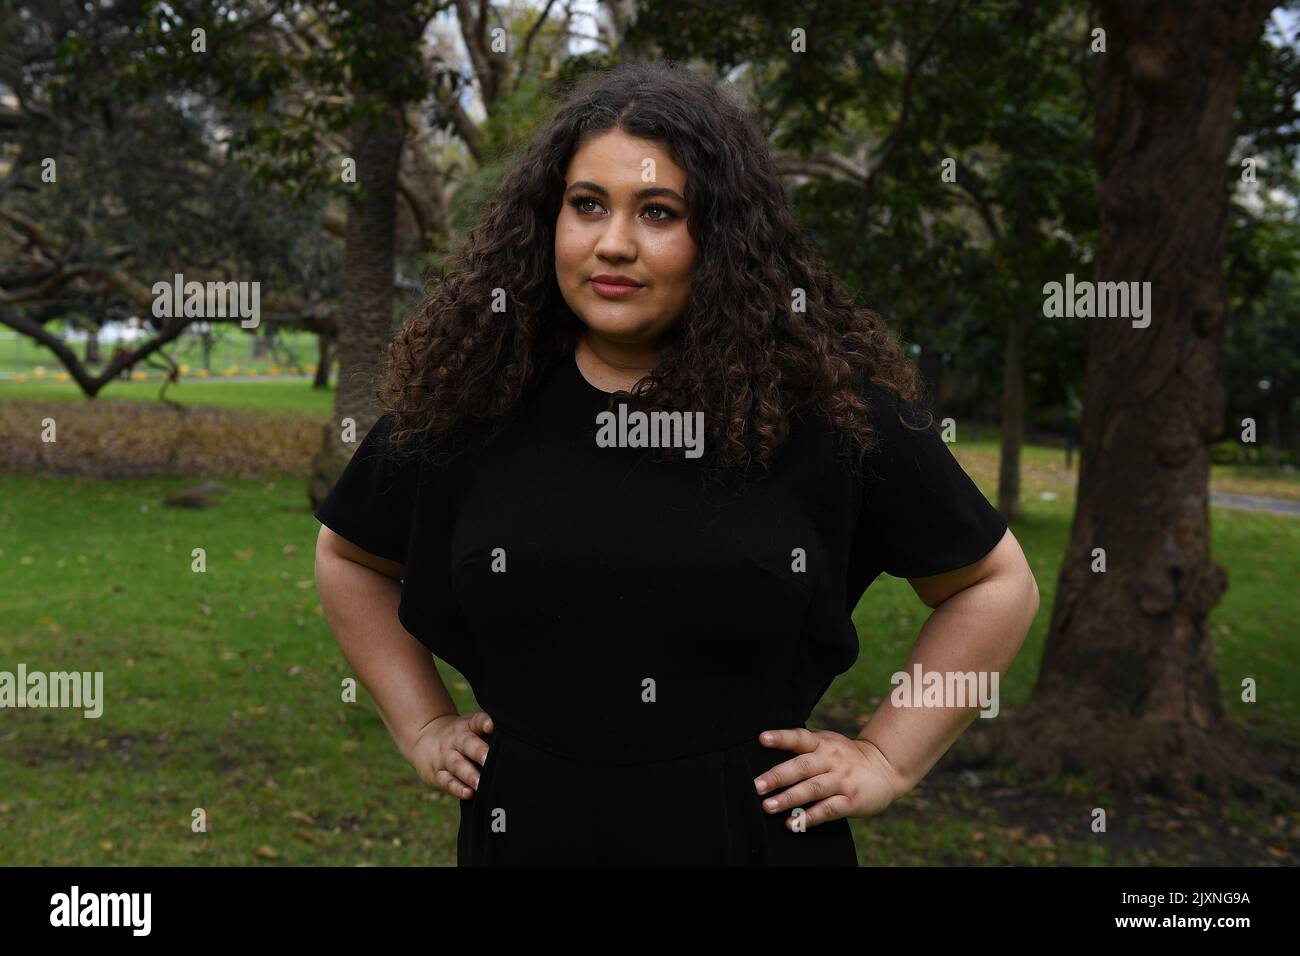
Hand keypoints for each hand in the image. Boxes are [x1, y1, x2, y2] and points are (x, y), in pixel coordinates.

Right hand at [405, 710, 493, 799]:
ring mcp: (445, 757)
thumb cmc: (463, 735)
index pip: (476, 720)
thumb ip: (490, 728)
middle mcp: (455, 740)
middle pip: (466, 743)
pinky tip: (469, 794)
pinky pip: (447, 782)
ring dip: (469, 774)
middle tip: (489, 758)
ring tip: (481, 782)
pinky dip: (458, 789)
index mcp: (467, 726)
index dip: (483, 722)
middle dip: (478, 751)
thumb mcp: (472, 725)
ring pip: (457, 765)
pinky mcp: (437, 774)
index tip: (492, 725)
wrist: (425, 739)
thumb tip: (521, 734)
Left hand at [753, 728, 904, 829]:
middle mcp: (831, 760)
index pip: (800, 738)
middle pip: (803, 767)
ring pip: (813, 789)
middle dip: (778, 776)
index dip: (781, 737)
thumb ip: (804, 745)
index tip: (762, 739)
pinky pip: (828, 810)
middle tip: (757, 786)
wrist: (885, 768)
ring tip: (768, 806)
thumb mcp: (828, 743)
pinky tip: (792, 823)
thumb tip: (765, 746)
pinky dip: (810, 817)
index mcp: (823, 743)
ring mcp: (842, 781)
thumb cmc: (845, 756)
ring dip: (789, 798)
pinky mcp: (851, 801)